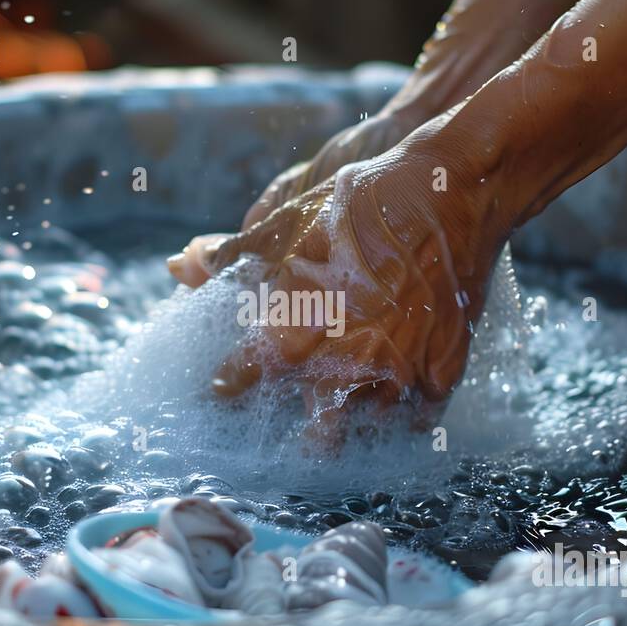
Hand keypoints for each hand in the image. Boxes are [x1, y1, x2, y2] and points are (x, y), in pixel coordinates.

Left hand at [168, 125, 515, 424]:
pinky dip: (409, 410)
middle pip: (318, 436)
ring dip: (360, 418)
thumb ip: (230, 256)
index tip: (225, 387)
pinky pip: (421, 414)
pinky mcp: (442, 369)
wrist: (449, 189)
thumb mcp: (285, 224)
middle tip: (302, 421)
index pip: (245, 380)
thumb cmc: (358, 205)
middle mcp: (343, 365)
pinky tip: (400, 397)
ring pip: (371, 426)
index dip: (232, 386)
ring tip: (353, 406)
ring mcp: (398, 371)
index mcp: (295, 334)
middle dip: (307, 435)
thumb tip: (178, 267)